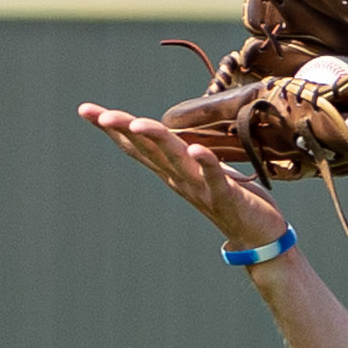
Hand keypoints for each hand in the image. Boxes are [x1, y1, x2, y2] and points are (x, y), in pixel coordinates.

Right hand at [76, 102, 288, 248]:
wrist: (260, 237)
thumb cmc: (231, 197)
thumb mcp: (200, 169)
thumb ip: (181, 152)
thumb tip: (162, 129)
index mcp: (173, 171)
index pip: (137, 147)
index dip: (112, 129)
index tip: (86, 110)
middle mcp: (181, 180)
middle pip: (148, 151)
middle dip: (124, 131)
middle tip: (101, 115)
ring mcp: (202, 190)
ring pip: (175, 161)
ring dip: (156, 141)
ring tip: (137, 123)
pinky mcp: (227, 198)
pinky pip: (215, 179)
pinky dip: (206, 163)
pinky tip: (196, 150)